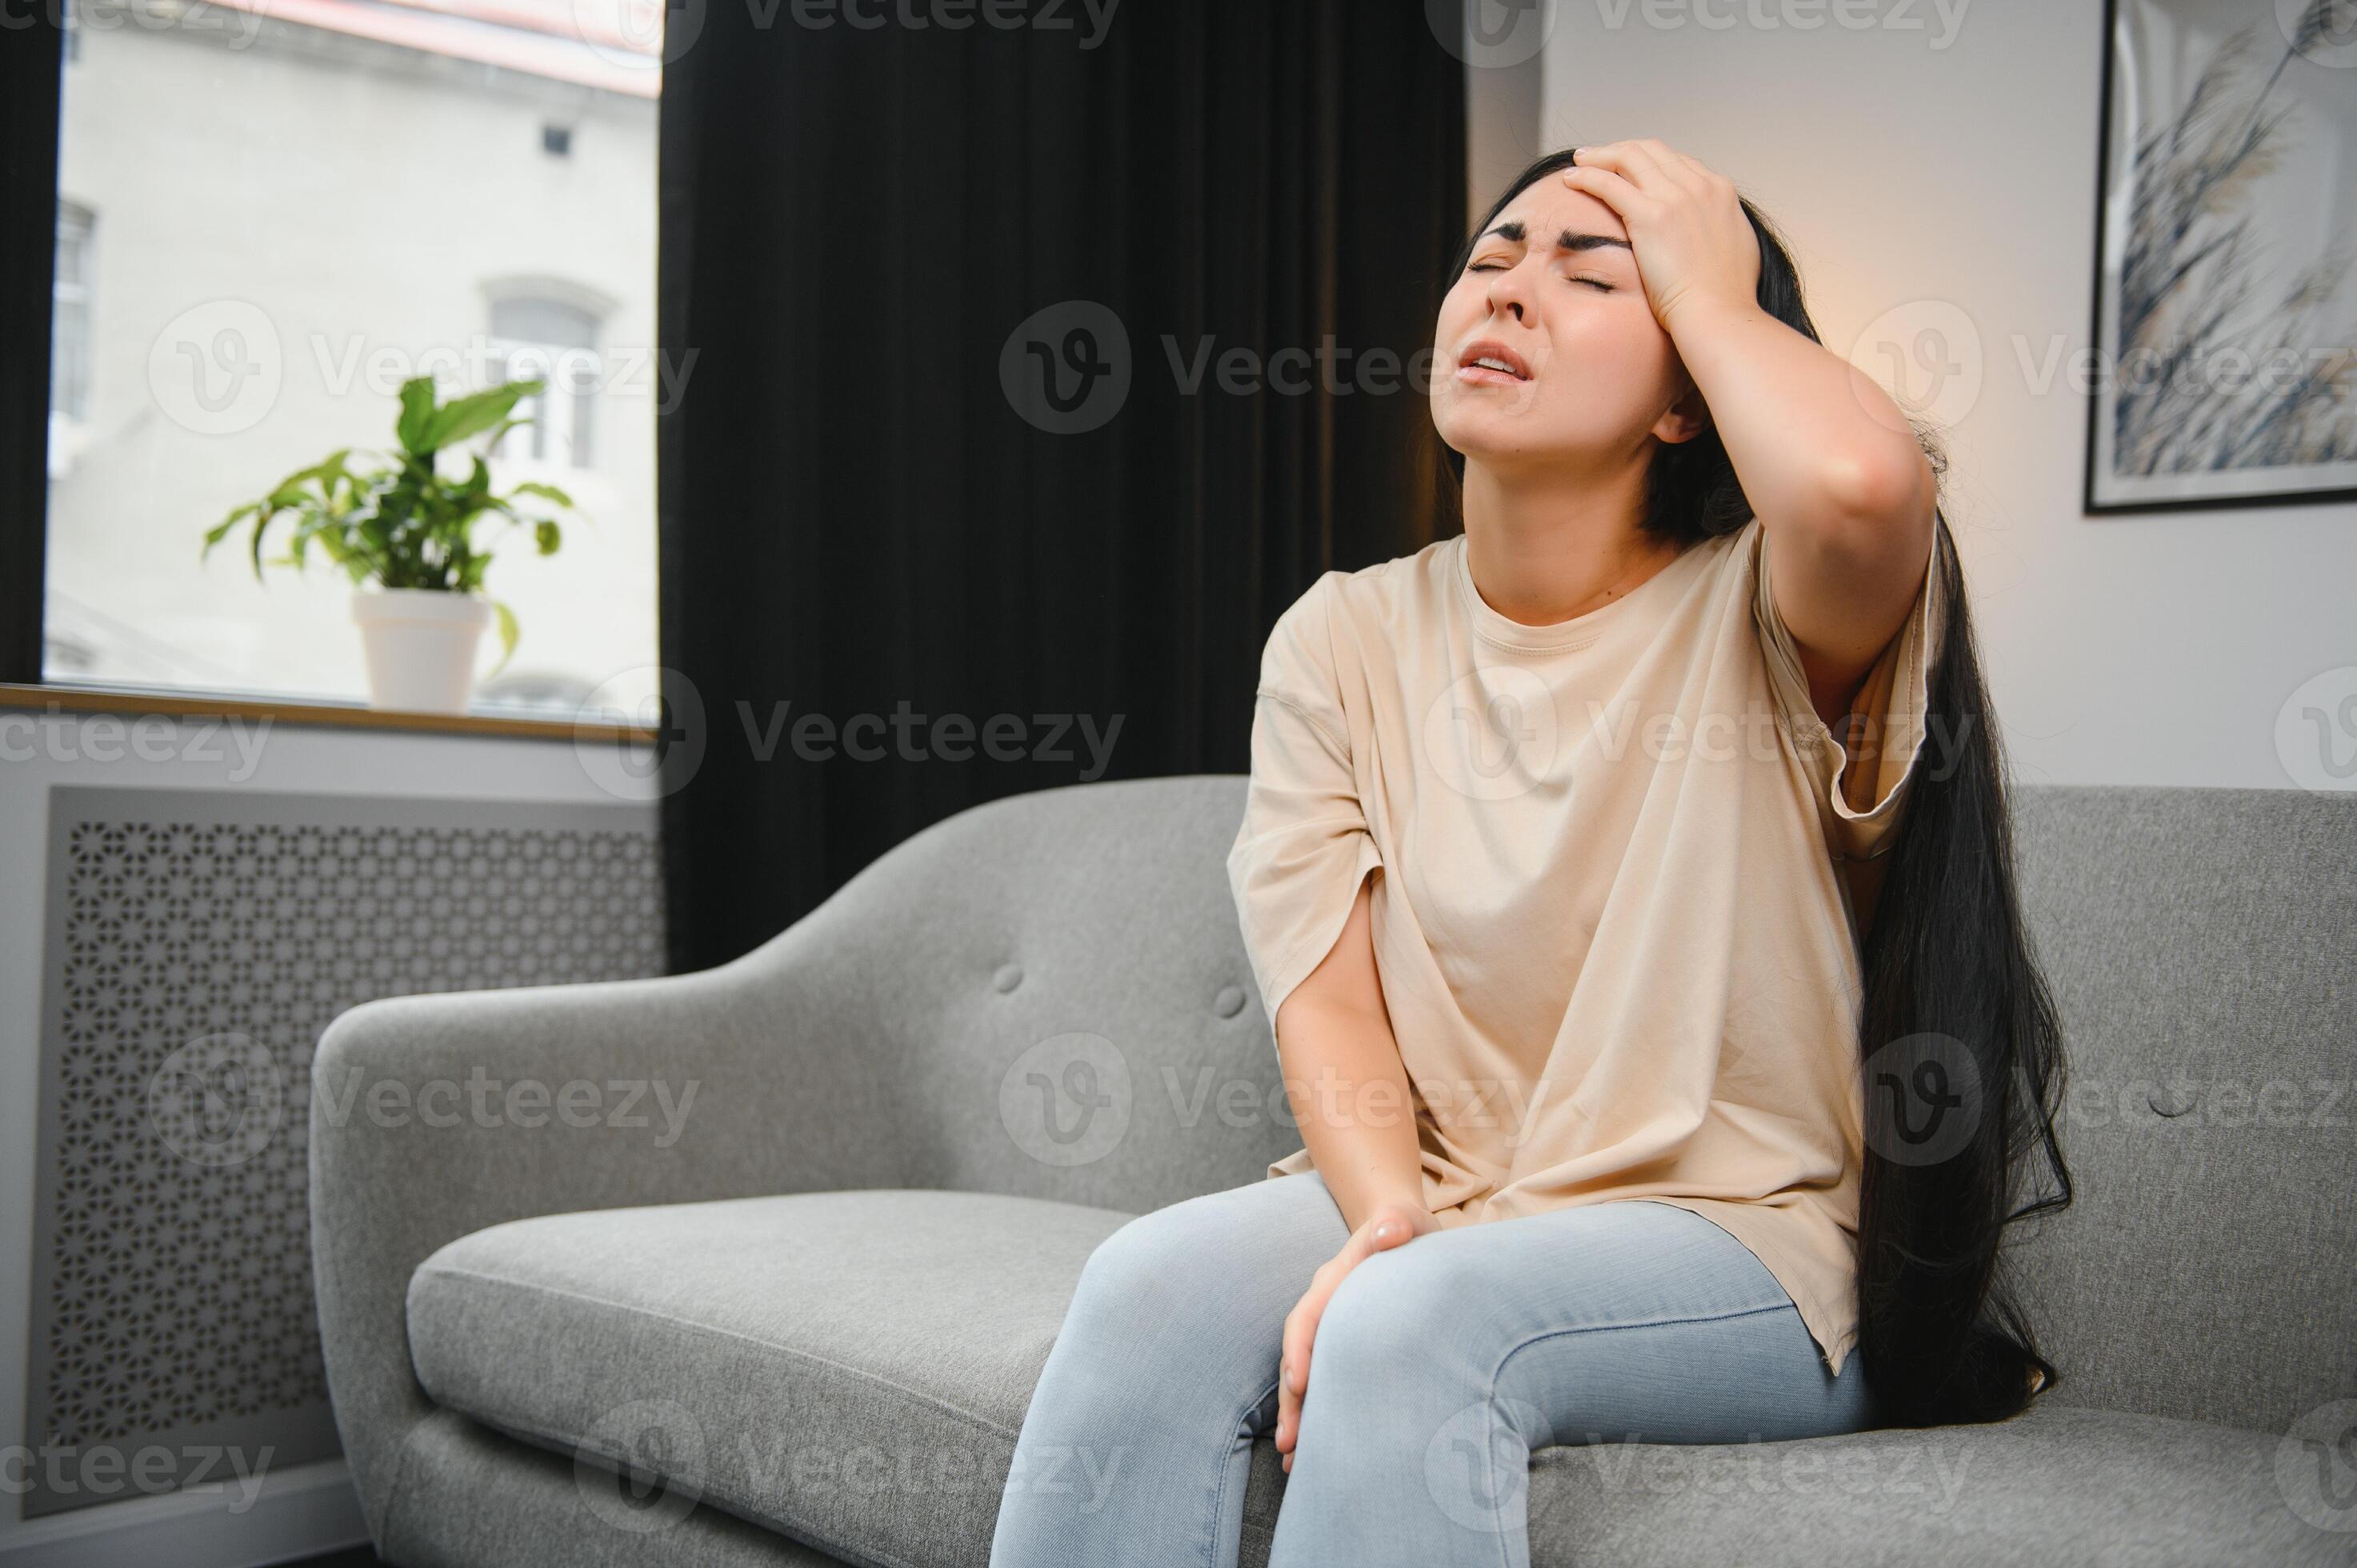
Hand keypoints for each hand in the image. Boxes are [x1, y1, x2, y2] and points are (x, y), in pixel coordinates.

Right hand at [1274, 1200, 1438, 1472]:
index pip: (1307, 1317)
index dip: (1300, 1350)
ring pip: (1304, 1376)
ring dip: (1298, 1415)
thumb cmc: (1406, 1229)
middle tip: (1290, 1443)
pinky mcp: (1340, 1345)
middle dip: (1291, 1400)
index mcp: (1333, 1280)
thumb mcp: (1404, 1222)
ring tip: (1294, 1460)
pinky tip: (1315, 1450)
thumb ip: (1395, 1224)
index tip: (1300, 1383)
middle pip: (1298, 1356)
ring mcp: (1328, 1328)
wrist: (1399, 1229)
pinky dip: (1315, 1414)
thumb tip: (1389, 1230)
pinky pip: (1321, 1381)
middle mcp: (1323, 1307)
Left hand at [1557, 139, 1760, 332]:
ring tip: (1579, 161)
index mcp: (1720, 191)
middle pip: (1652, 151)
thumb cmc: (1724, 298)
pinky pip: (1609, 183)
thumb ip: (1717, 229)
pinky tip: (1570, 179)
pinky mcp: (1649, 215)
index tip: (1629, 171)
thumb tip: (1706, 232)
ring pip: (1628, 157)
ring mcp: (1674, 197)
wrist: (1718, 314)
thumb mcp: (1735, 249)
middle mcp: (1698, 185)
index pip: (1677, 161)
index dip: (1649, 162)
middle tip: (1598, 158)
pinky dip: (1587, 175)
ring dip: (1600, 155)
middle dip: (1621, 150)